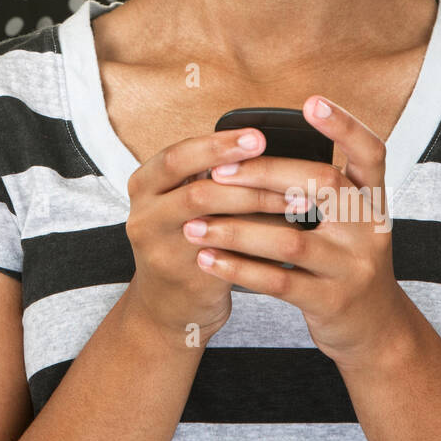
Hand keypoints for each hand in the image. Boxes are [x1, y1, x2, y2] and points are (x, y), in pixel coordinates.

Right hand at [124, 128, 290, 346]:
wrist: (166, 304)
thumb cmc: (184, 238)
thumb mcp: (180, 200)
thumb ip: (208, 175)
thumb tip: (266, 146)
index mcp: (144, 185)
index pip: (177, 156)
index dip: (217, 145)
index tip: (256, 136)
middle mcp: (144, 215)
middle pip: (193, 187)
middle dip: (241, 174)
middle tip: (281, 165)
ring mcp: (161, 249)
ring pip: (210, 219)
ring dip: (256, 203)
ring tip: (296, 198)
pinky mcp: (185, 277)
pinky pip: (227, 252)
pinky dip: (259, 237)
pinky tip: (288, 230)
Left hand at [181, 95, 413, 370]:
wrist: (377, 331)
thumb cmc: (346, 261)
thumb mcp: (350, 221)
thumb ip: (320, 188)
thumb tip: (254, 148)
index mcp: (374, 200)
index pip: (371, 152)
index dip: (345, 126)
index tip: (310, 102)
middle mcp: (370, 228)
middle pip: (322, 184)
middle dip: (265, 172)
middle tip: (217, 171)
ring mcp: (353, 267)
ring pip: (289, 238)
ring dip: (234, 229)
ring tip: (193, 225)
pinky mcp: (332, 302)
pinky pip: (278, 280)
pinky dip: (238, 268)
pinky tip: (207, 259)